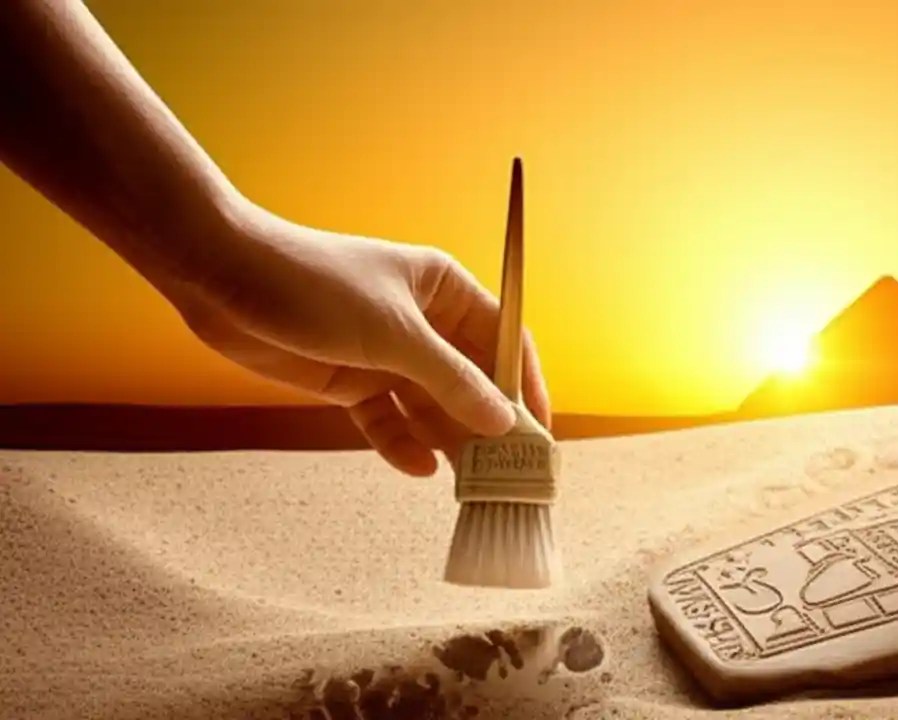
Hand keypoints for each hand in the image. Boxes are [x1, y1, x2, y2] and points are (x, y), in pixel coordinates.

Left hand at [166, 204, 550, 476]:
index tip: (541, 432)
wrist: (221, 275)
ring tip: (470, 484)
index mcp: (444, 289)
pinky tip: (418, 469)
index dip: (526, 385)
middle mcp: (422, 321)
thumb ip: (451, 380)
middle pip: (470, 379)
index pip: (504, 338)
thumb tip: (504, 421)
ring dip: (447, 440)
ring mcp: (385, 353)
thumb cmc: (314, 284)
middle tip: (507, 472)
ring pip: (430, 405)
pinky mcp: (350, 380)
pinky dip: (401, 444)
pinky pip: (387, 420)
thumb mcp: (394, 334)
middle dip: (486, 423)